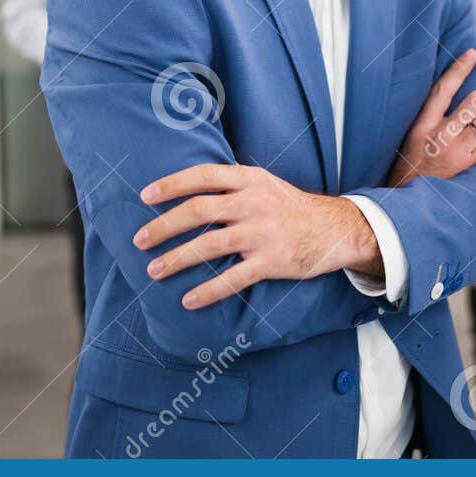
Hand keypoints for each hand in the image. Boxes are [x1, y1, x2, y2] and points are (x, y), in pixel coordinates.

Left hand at [134, 164, 380, 308]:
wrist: (336, 230)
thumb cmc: (291, 207)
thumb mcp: (265, 182)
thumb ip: (232, 182)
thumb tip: (191, 182)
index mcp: (250, 179)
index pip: (204, 176)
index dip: (172, 184)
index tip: (145, 196)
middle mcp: (254, 203)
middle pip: (199, 210)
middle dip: (164, 226)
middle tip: (139, 240)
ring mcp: (263, 233)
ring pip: (210, 245)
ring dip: (177, 259)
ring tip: (154, 270)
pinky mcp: (272, 261)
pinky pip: (233, 279)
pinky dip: (208, 291)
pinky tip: (188, 300)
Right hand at [390, 49, 475, 185]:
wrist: (406, 199)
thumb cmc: (410, 167)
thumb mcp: (411, 137)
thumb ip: (430, 119)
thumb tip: (453, 98)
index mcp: (423, 124)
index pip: (443, 89)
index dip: (458, 69)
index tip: (472, 53)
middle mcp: (439, 134)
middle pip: (474, 103)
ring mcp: (454, 151)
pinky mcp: (466, 167)